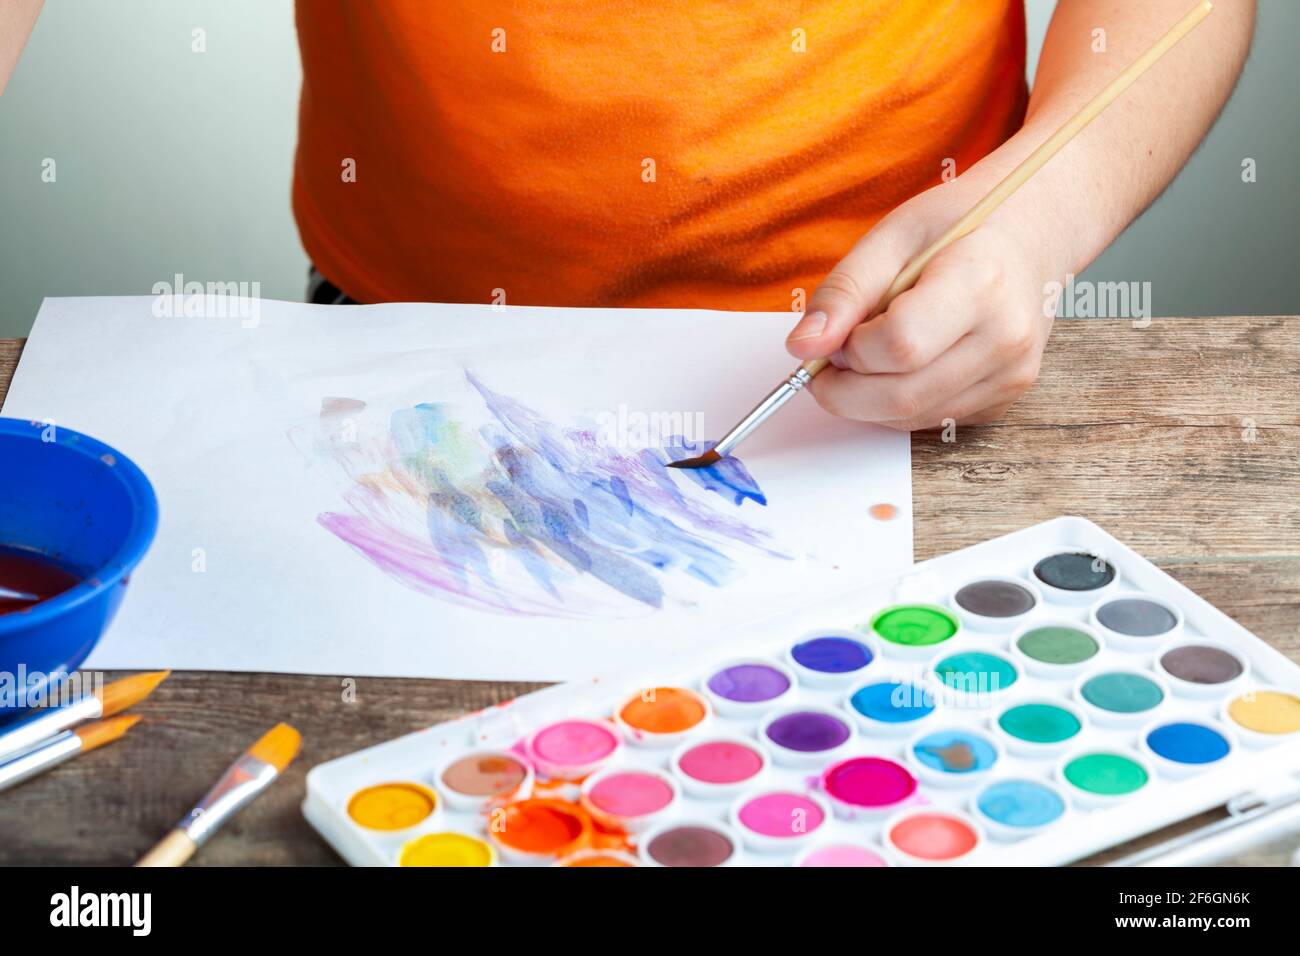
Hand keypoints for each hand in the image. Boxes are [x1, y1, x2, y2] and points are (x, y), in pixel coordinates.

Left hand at [785, 181, 1055, 430]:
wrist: (1028, 238)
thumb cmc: (958, 229)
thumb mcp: (892, 237)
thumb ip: (844, 292)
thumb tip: (801, 348)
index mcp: (981, 283)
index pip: (900, 345)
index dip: (852, 349)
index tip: (836, 334)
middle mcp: (1006, 338)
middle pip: (903, 395)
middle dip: (844, 391)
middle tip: (825, 364)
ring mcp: (1011, 375)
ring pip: (912, 417)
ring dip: (866, 401)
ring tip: (861, 358)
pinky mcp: (1003, 400)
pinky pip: (930, 420)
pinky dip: (896, 405)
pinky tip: (898, 368)